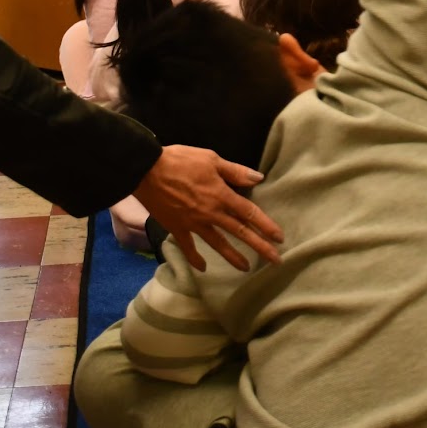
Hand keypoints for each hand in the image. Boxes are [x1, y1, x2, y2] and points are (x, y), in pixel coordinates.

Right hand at [135, 145, 284, 271]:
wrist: (146, 170)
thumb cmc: (180, 160)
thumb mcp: (211, 159)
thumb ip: (235, 171)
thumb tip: (258, 179)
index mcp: (222, 195)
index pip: (250, 213)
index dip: (266, 226)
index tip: (279, 239)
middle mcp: (211, 213)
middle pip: (240, 232)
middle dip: (259, 247)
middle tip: (275, 261)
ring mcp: (193, 224)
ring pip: (218, 243)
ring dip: (233, 257)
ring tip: (246, 268)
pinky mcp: (176, 228)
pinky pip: (188, 247)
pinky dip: (195, 258)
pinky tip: (203, 268)